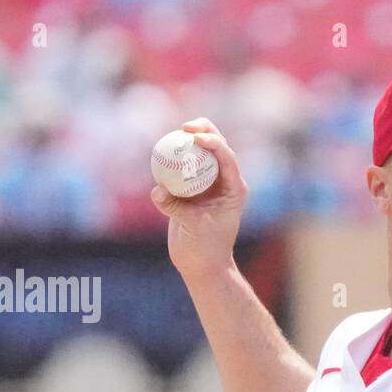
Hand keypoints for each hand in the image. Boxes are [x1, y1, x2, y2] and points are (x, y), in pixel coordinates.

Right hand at [150, 118, 248, 277]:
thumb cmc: (206, 248)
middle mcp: (223, 182)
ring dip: (187, 140)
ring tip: (172, 134)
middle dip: (203, 130)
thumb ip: (175, 207)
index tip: (195, 137)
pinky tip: (161, 152)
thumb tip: (157, 190)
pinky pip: (182, 167)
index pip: (227, 157)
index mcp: (233, 188)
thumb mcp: (193, 227)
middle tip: (185, 127)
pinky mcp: (191, 189)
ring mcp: (207, 184)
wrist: (201, 264)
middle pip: (216, 147)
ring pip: (199, 153)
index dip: (213, 142)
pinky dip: (173, 158)